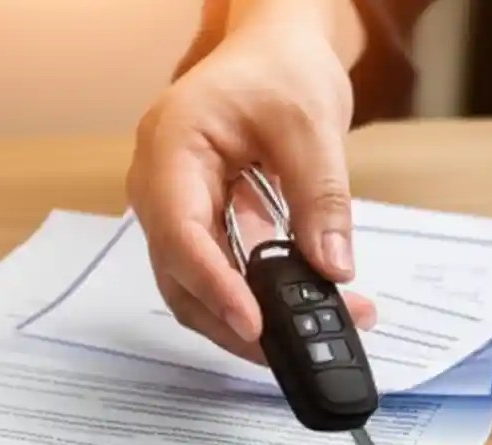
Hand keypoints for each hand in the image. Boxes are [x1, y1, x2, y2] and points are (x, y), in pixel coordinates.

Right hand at [125, 2, 375, 364]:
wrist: (272, 49)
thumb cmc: (279, 69)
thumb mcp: (312, 125)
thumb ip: (320, 198)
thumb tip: (331, 267)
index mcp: (170, 146)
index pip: (179, 232)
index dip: (214, 286)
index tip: (252, 323)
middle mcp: (159, 184)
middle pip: (178, 273)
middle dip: (232, 318)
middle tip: (289, 348)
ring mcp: (174, 207)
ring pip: (193, 285)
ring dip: (244, 316)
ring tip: (307, 334)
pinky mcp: (199, 224)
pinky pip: (215, 273)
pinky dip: (252, 297)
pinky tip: (296, 310)